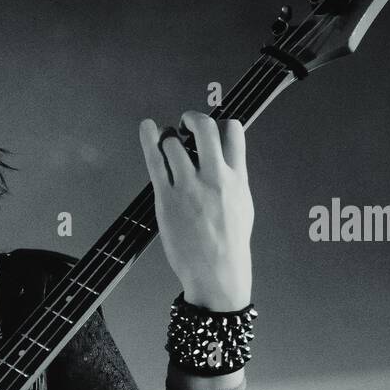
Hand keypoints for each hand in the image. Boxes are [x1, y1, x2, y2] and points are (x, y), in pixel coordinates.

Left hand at [138, 111, 252, 310]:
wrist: (217, 271)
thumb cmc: (229, 243)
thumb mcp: (242, 204)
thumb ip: (234, 178)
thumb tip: (227, 160)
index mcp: (236, 177)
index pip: (233, 132)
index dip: (220, 123)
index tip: (211, 127)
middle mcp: (214, 177)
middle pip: (204, 128)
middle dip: (193, 118)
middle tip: (185, 123)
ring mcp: (189, 186)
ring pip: (174, 143)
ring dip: (169, 137)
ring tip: (167, 143)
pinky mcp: (167, 198)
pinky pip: (155, 161)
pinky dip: (148, 140)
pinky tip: (146, 128)